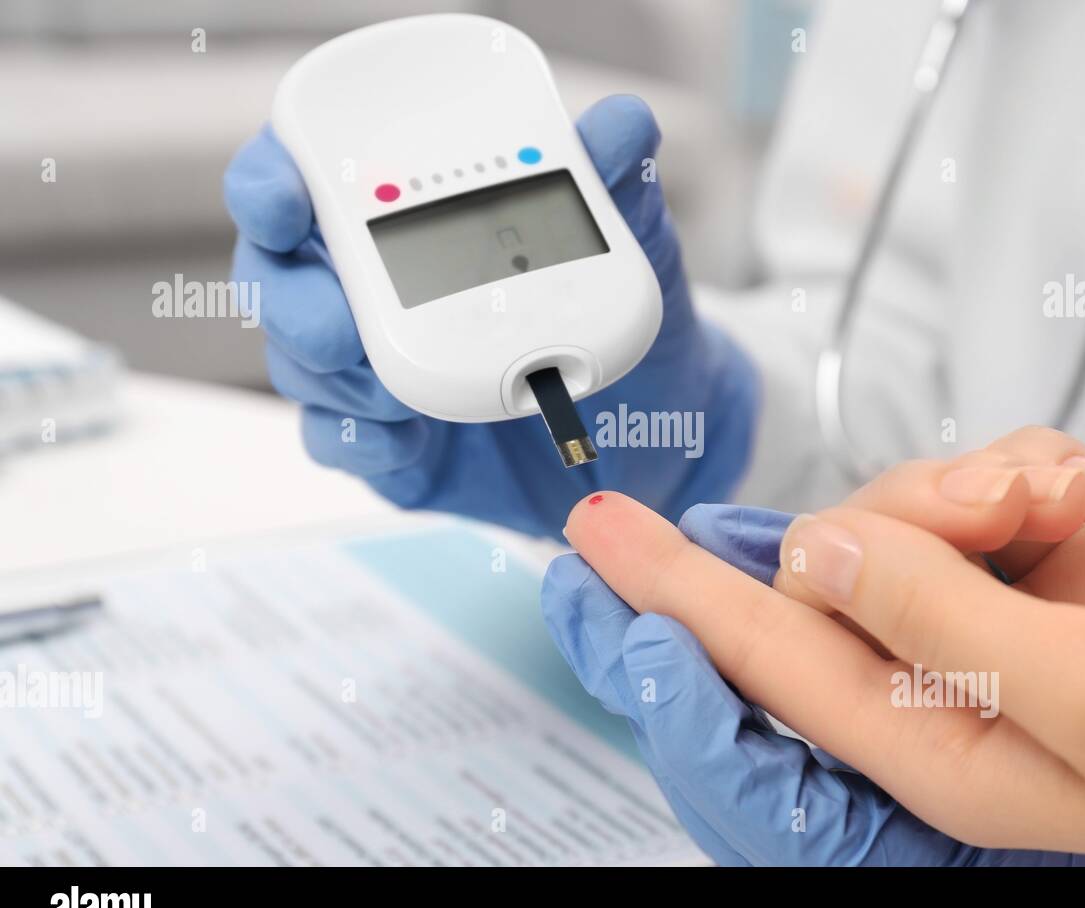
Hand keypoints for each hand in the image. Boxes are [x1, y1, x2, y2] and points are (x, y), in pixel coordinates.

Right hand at [224, 95, 756, 539]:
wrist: (653, 421)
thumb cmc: (612, 313)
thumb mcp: (624, 245)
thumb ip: (611, 185)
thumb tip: (622, 124)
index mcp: (403, 219)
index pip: (304, 185)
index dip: (271, 185)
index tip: (284, 202)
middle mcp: (371, 291)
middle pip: (279, 283)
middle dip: (293, 303)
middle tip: (339, 329)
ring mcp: (376, 370)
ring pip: (302, 368)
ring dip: (336, 380)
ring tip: (398, 395)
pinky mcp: (392, 443)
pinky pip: (342, 444)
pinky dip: (362, 442)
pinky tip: (405, 441)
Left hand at [542, 503, 1084, 865]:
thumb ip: (940, 626)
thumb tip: (818, 555)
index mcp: (935, 757)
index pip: (757, 676)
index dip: (667, 610)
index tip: (595, 543)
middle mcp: (930, 692)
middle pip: (820, 579)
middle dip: (898, 520)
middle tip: (1008, 507)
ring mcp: (962, 622)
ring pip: (883, 518)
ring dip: (973, 487)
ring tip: (1073, 505)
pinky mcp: (1001, 564)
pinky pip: (953, 490)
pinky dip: (1017, 470)